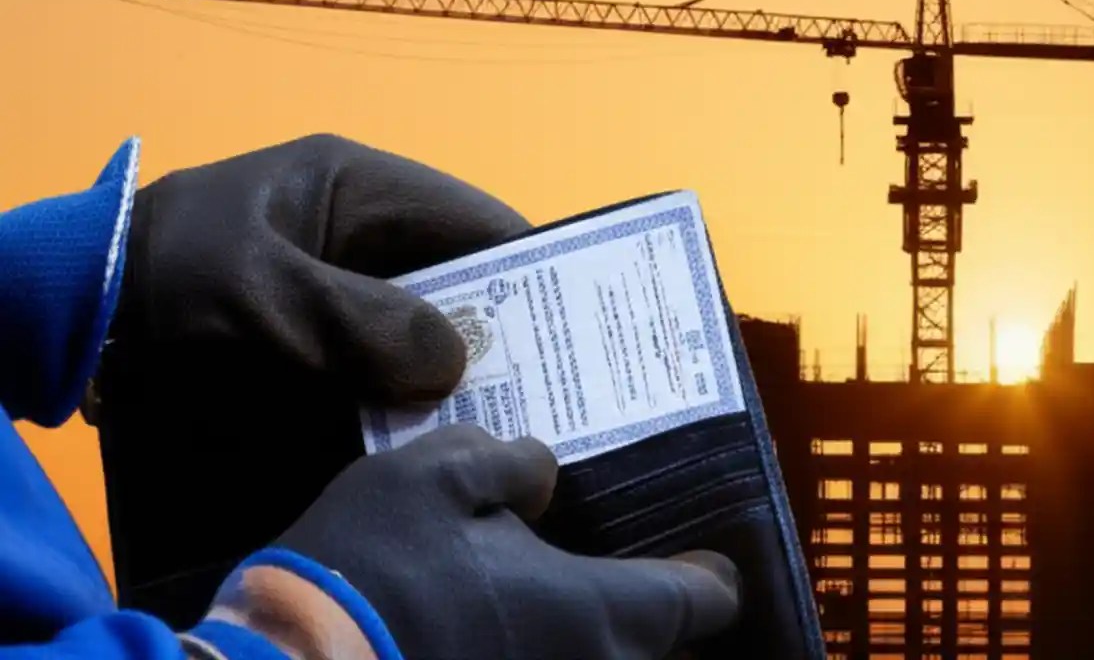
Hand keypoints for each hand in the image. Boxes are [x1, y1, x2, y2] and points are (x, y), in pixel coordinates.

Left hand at [98, 133, 529, 409]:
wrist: (75, 320)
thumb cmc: (167, 286)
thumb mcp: (257, 294)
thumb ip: (358, 320)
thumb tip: (452, 363)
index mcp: (360, 190)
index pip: (475, 222)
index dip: (534, 269)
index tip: (581, 328)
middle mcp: (368, 239)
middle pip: (466, 284)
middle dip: (507, 336)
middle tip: (557, 395)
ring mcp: (348, 295)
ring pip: (434, 336)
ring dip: (464, 379)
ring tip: (516, 428)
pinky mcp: (328, 347)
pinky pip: (393, 373)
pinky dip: (415, 404)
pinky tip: (443, 442)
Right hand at [276, 423, 741, 659]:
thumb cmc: (373, 570)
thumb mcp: (435, 474)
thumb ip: (510, 464)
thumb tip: (541, 478)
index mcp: (601, 612)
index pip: (707, 600)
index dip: (706, 573)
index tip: (694, 556)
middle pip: (663, 651)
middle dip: (651, 618)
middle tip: (612, 574)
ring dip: (595, 644)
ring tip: (549, 602)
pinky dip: (547, 655)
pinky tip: (503, 632)